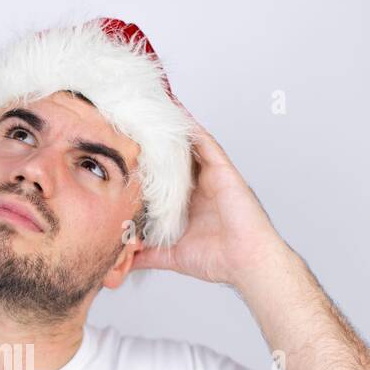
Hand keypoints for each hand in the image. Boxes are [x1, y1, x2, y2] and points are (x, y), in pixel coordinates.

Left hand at [130, 120, 286, 287]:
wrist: (246, 262)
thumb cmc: (218, 260)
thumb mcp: (171, 255)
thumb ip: (147, 254)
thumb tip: (123, 259)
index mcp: (188, 202)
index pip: (163, 176)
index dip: (147, 162)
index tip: (125, 149)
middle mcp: (200, 185)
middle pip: (174, 156)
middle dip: (156, 140)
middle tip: (133, 120)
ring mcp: (212, 175)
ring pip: (188, 144)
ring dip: (172, 127)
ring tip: (151, 106)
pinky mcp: (222, 170)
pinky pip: (206, 142)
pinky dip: (191, 128)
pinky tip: (176, 113)